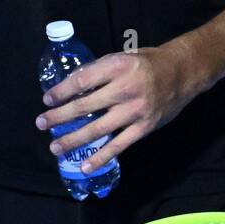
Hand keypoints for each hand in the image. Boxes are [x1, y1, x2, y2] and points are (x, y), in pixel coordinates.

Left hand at [35, 42, 197, 172]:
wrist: (183, 73)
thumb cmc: (148, 63)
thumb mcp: (122, 57)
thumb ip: (100, 71)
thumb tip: (71, 86)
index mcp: (117, 67)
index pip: (81, 81)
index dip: (61, 92)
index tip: (46, 100)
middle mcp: (124, 89)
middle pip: (84, 106)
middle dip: (59, 117)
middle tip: (41, 123)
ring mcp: (135, 110)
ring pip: (97, 129)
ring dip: (73, 139)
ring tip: (55, 147)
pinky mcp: (144, 127)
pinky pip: (119, 145)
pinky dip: (101, 157)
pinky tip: (85, 166)